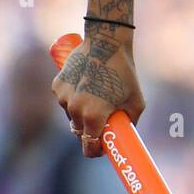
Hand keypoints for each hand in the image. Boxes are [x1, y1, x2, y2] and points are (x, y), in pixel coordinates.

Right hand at [51, 26, 144, 157]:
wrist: (106, 43)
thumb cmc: (124, 73)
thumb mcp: (136, 101)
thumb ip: (130, 122)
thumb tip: (124, 134)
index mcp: (94, 117)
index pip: (88, 148)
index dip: (96, 150)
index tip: (102, 147)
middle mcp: (75, 110)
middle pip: (80, 132)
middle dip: (91, 130)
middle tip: (103, 119)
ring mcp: (63, 98)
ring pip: (71, 115)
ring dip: (81, 112)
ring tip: (96, 94)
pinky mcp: (56, 86)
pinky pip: (65, 100)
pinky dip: (73, 97)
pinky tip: (85, 83)